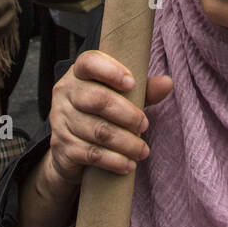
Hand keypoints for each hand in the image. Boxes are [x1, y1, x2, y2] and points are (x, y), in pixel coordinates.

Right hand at [47, 49, 173, 186]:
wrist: (69, 151)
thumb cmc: (99, 115)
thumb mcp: (120, 98)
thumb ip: (143, 90)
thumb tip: (167, 83)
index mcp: (78, 74)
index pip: (89, 62)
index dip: (111, 71)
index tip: (132, 83)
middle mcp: (65, 93)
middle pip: (97, 100)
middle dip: (127, 115)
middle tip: (145, 125)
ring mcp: (60, 121)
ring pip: (97, 131)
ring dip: (126, 143)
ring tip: (143, 150)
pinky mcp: (62, 147)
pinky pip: (91, 153)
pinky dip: (114, 160)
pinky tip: (128, 164)